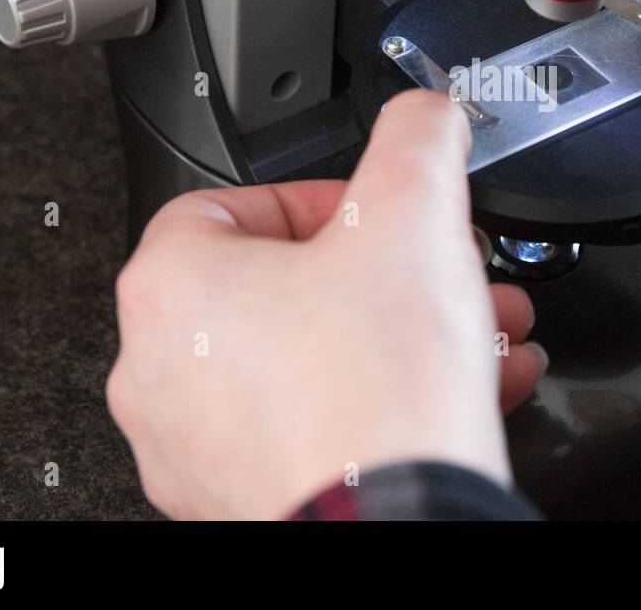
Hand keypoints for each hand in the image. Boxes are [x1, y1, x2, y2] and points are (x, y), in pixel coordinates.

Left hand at [106, 90, 546, 518]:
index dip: (322, 197)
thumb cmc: (376, 396)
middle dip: (389, 272)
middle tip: (441, 274)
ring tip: (474, 335)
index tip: (380, 213)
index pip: (232, 203)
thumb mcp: (414, 214)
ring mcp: (199, 445)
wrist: (394, 525)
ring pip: (311, 358)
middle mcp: (165, 370)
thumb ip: (418, 138)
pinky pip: (317, 425)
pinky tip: (464, 393)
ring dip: (399, 334)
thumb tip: (425, 114)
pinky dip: (384, 400)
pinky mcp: (246, 496)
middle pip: (286, 286)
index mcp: (174, 286)